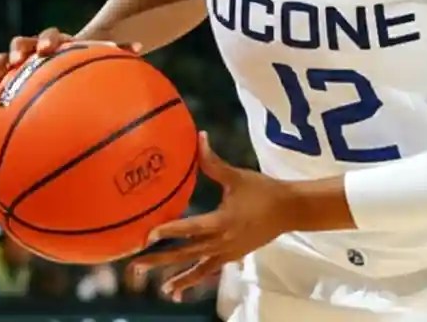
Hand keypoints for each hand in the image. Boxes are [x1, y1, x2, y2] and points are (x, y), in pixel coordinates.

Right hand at [0, 27, 140, 104]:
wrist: (69, 58)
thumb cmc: (89, 59)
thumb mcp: (103, 56)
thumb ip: (119, 51)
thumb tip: (142, 46)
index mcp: (60, 42)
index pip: (52, 35)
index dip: (47, 41)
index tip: (47, 52)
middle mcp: (36, 48)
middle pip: (21, 42)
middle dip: (18, 52)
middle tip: (19, 62)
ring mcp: (20, 62)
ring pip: (2, 61)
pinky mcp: (10, 77)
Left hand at [132, 132, 292, 301]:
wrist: (290, 210)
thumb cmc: (263, 190)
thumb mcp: (237, 176)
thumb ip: (214, 162)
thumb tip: (199, 137)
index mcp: (222, 221)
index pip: (190, 228)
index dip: (169, 231)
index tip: (147, 236)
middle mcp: (222, 241)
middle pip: (187, 252)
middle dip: (161, 259)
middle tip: (136, 265)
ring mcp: (228, 252)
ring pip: (198, 267)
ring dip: (178, 277)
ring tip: (161, 289)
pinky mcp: (233, 256)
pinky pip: (210, 271)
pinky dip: (194, 281)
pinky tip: (178, 290)